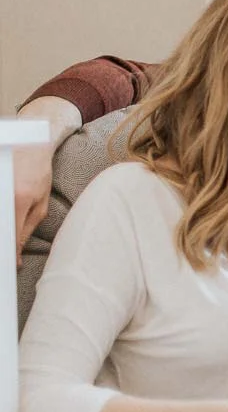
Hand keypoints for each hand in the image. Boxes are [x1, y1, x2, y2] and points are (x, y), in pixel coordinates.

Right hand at [13, 142, 54, 265]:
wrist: (27, 142)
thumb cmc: (37, 174)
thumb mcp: (40, 203)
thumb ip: (26, 230)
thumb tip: (16, 257)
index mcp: (19, 199)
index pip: (8, 237)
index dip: (7, 256)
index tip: (8, 269)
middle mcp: (2, 194)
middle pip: (1, 230)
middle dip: (4, 245)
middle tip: (6, 261)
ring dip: (4, 230)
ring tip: (9, 235)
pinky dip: (2, 218)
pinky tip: (6, 225)